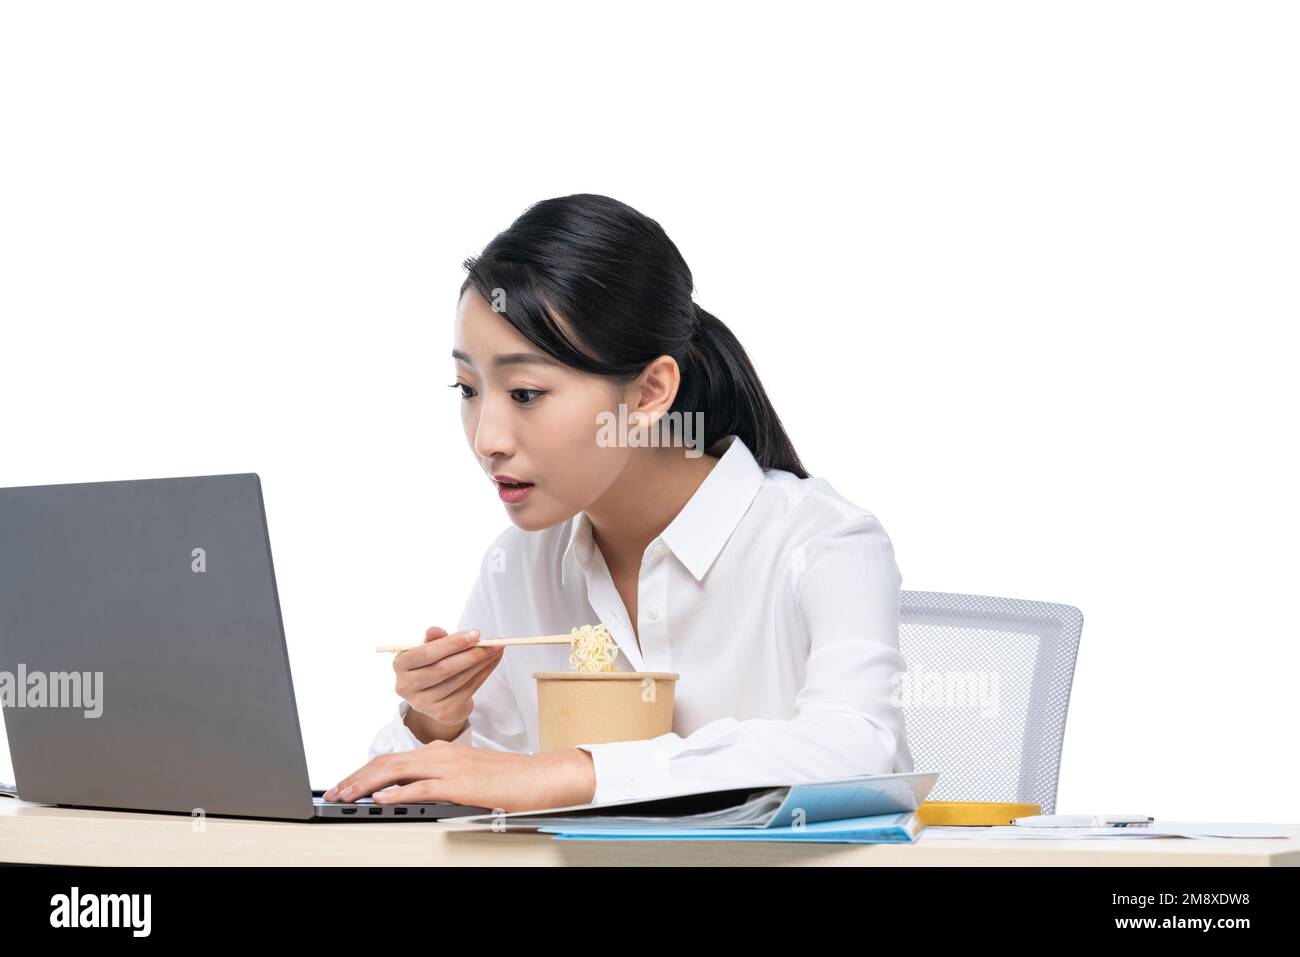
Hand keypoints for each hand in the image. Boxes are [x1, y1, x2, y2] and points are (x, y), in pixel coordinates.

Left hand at [323, 742, 596, 812]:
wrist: (538, 776)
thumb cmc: (508, 778)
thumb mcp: (466, 776)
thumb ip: (438, 780)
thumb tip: (410, 793)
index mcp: (440, 752)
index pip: (393, 759)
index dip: (365, 771)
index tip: (347, 784)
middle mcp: (440, 754)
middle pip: (388, 762)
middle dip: (357, 776)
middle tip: (336, 791)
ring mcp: (449, 766)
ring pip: (398, 770)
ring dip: (368, 783)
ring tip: (348, 794)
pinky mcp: (460, 783)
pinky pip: (423, 786)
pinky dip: (399, 791)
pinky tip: (383, 798)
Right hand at [393, 625, 504, 736]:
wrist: (436, 697)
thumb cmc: (433, 665)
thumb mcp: (430, 649)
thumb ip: (434, 640)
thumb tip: (435, 629)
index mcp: (400, 664)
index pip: (426, 653)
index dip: (452, 643)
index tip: (476, 634)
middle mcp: (406, 686)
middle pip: (443, 669)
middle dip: (471, 654)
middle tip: (492, 642)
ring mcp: (423, 703)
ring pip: (459, 680)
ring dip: (482, 663)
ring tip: (496, 649)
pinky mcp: (441, 713)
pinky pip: (467, 690)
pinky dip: (483, 674)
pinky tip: (492, 662)